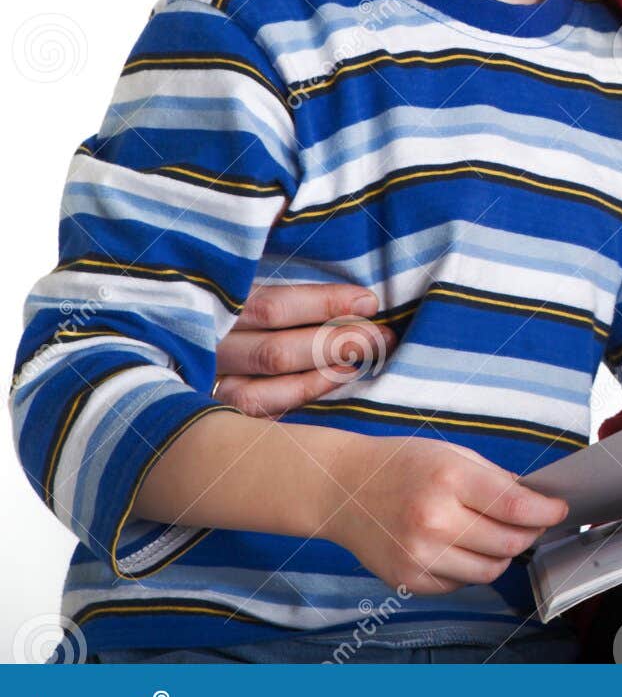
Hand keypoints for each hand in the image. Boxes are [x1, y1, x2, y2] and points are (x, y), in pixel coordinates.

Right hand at [215, 281, 394, 416]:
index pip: (273, 307)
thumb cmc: (229, 308)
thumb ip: (281, 286)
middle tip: (381, 337)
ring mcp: (203, 383)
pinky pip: (259, 411)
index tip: (369, 302)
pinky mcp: (209, 409)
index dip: (325, 304)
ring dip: (322, 372)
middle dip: (336, 343)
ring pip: (263, 388)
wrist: (164, 349)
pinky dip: (301, 394)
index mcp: (212, 305)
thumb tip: (352, 292)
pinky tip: (336, 380)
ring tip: (363, 360)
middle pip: (275, 351)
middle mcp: (204, 347)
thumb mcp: (244, 285)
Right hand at [325, 435, 567, 595]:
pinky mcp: (409, 580)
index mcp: (449, 479)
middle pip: (507, 543)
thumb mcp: (451, 454)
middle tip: (533, 523)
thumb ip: (494, 478)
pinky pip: (460, 584)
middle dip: (530, 534)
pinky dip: (471, 568)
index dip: (545, 512)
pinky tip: (461, 546)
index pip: (513, 507)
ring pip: (489, 571)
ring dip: (503, 555)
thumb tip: (533, 501)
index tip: (559, 510)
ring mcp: (420, 555)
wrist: (344, 489)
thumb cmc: (400, 465)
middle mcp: (434, 520)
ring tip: (497, 535)